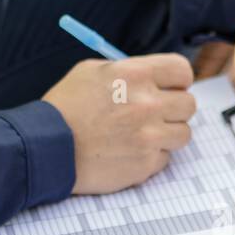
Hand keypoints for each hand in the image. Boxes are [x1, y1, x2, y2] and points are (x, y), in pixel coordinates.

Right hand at [42, 52, 196, 193]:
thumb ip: (126, 70)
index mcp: (135, 74)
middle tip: (155, 114)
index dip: (178, 80)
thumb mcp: (91, 72)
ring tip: (141, 135)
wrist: (46, 148)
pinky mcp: (145, 163)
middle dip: (174, 108)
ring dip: (166, 134)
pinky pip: (164, 158)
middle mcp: (148, 103)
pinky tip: (127, 152)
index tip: (171, 87)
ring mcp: (149, 136)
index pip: (182, 70)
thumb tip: (151, 76)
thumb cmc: (64, 108)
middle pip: (188, 104)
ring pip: (183, 133)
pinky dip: (150, 157)